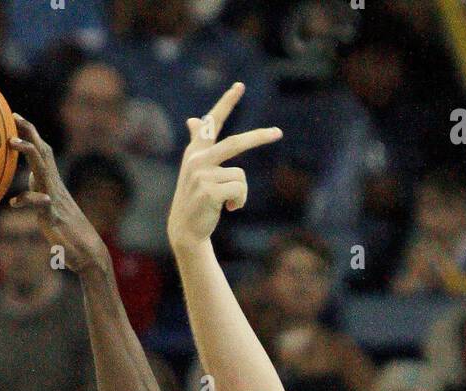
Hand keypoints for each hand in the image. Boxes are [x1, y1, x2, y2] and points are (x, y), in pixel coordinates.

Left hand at [8, 115, 107, 273]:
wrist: (89, 254)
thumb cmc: (70, 237)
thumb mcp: (50, 212)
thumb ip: (38, 199)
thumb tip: (24, 192)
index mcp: (54, 185)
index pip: (43, 153)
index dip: (31, 135)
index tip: (16, 119)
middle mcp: (54, 187)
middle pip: (43, 152)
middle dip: (29, 132)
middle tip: (14, 116)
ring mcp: (54, 200)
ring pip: (41, 169)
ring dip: (28, 153)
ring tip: (12, 142)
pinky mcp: (53, 217)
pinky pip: (39, 203)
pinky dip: (27, 199)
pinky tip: (14, 203)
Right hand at [168, 82, 281, 253]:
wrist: (186, 229)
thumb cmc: (195, 198)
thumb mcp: (195, 168)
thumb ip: (197, 142)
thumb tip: (193, 119)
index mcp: (195, 151)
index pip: (212, 123)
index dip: (226, 103)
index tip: (240, 86)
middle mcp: (197, 159)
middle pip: (236, 144)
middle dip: (259, 137)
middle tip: (279, 133)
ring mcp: (202, 175)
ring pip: (240, 176)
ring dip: (240, 193)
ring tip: (227, 202)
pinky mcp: (209, 191)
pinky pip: (239, 190)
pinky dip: (239, 201)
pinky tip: (227, 209)